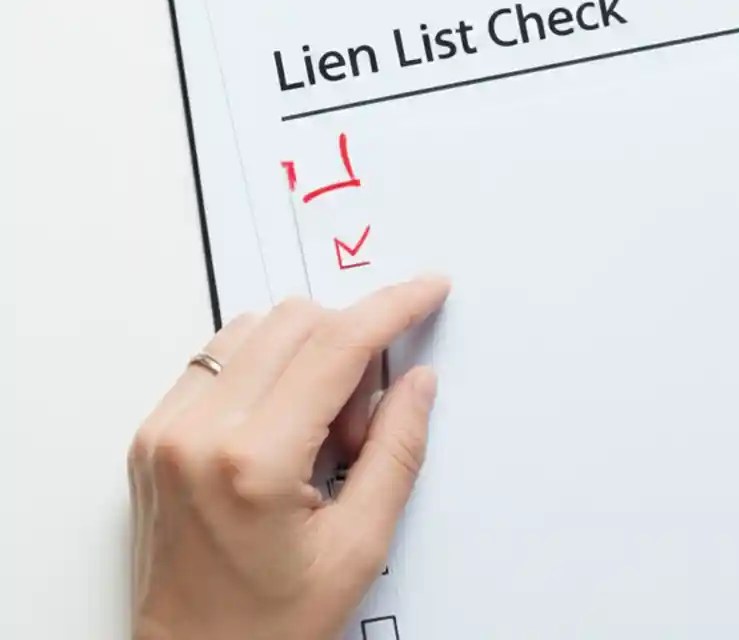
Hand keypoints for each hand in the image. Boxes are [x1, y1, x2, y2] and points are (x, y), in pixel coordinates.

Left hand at [128, 277, 449, 639]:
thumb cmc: (269, 626)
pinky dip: (266, 372)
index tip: (427, 291)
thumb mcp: (359, 547)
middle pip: (294, 321)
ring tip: (320, 438)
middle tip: (364, 423)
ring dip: (306, 356)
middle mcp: (194, 434)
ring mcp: (164, 431)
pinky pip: (219, 359)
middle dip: (351, 348)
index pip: (335, 347)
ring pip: (255, 329)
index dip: (392, 309)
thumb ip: (396, 451)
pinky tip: (284, 431)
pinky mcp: (152, 435)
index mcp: (251, 462)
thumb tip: (417, 382)